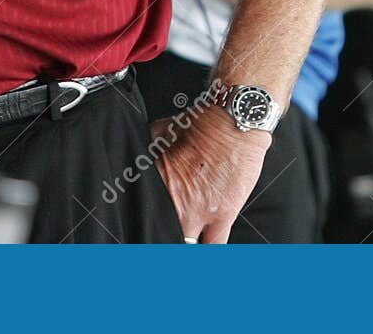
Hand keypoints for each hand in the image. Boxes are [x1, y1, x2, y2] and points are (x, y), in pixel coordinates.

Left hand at [152, 104, 270, 242]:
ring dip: (183, 244)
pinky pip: (215, 246)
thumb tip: (138, 156)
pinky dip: (209, 251)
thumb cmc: (201, 123)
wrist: (234, 121)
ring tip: (184, 243)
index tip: (143, 223)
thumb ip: (148, 151)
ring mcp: (199, 211)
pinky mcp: (223, 215)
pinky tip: (205, 251)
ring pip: (185, 244)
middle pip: (160, 233)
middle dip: (160, 235)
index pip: (140, 213)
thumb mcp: (160, 131)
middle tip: (162, 234)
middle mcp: (175, 202)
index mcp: (156, 182)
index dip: (141, 220)